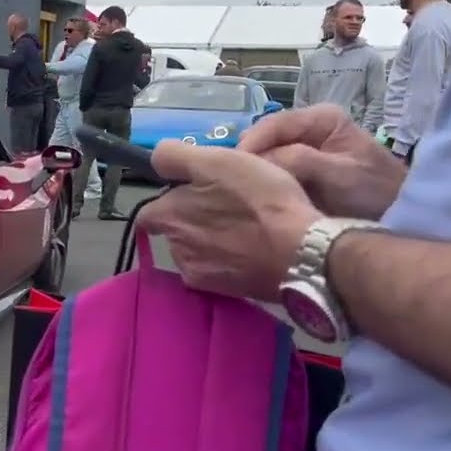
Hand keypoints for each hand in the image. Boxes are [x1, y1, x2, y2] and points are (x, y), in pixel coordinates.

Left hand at [137, 141, 322, 301]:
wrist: (301, 252)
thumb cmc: (258, 200)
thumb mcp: (216, 160)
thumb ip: (174, 157)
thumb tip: (154, 159)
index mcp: (166, 217)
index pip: (149, 210)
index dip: (171, 197)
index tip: (197, 190)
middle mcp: (173, 250)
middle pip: (175, 230)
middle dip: (193, 219)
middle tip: (229, 205)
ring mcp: (197, 275)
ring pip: (196, 250)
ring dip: (211, 239)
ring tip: (244, 227)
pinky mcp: (222, 292)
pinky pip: (218, 270)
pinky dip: (228, 260)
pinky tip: (251, 249)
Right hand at [237, 104, 405, 220]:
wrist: (403, 218)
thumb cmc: (375, 193)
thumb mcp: (338, 174)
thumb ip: (298, 161)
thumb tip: (257, 163)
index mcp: (322, 118)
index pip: (273, 123)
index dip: (250, 145)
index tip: (232, 171)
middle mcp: (311, 128)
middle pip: (267, 139)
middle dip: (251, 160)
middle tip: (234, 186)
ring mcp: (308, 150)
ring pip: (269, 157)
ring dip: (257, 175)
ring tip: (242, 194)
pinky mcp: (305, 171)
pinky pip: (277, 173)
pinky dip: (267, 184)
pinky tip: (258, 198)